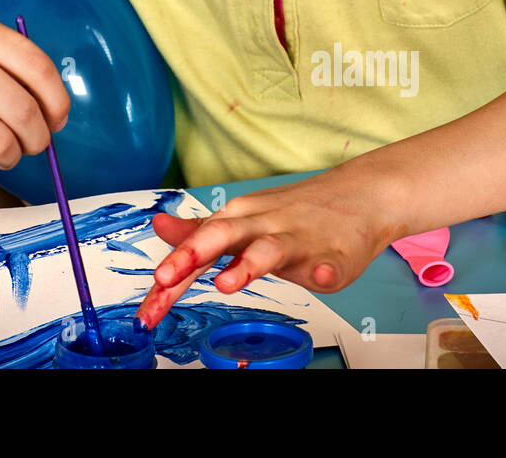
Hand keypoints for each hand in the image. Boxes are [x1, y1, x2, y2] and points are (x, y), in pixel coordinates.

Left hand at [136, 166, 403, 327]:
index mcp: (239, 220)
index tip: (147, 308)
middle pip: (223, 234)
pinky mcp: (335, 254)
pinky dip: (323, 270)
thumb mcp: (243, 220)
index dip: (170, 275)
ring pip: (270, 249)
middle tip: (164, 278)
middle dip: (191, 253)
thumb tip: (159, 226)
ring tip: (226, 284)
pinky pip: (329, 264)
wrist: (358, 196)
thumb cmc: (294, 214)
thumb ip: (202, 231)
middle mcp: (263, 225)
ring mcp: (299, 239)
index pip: (196, 246)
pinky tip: (319, 277)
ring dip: (247, 265)